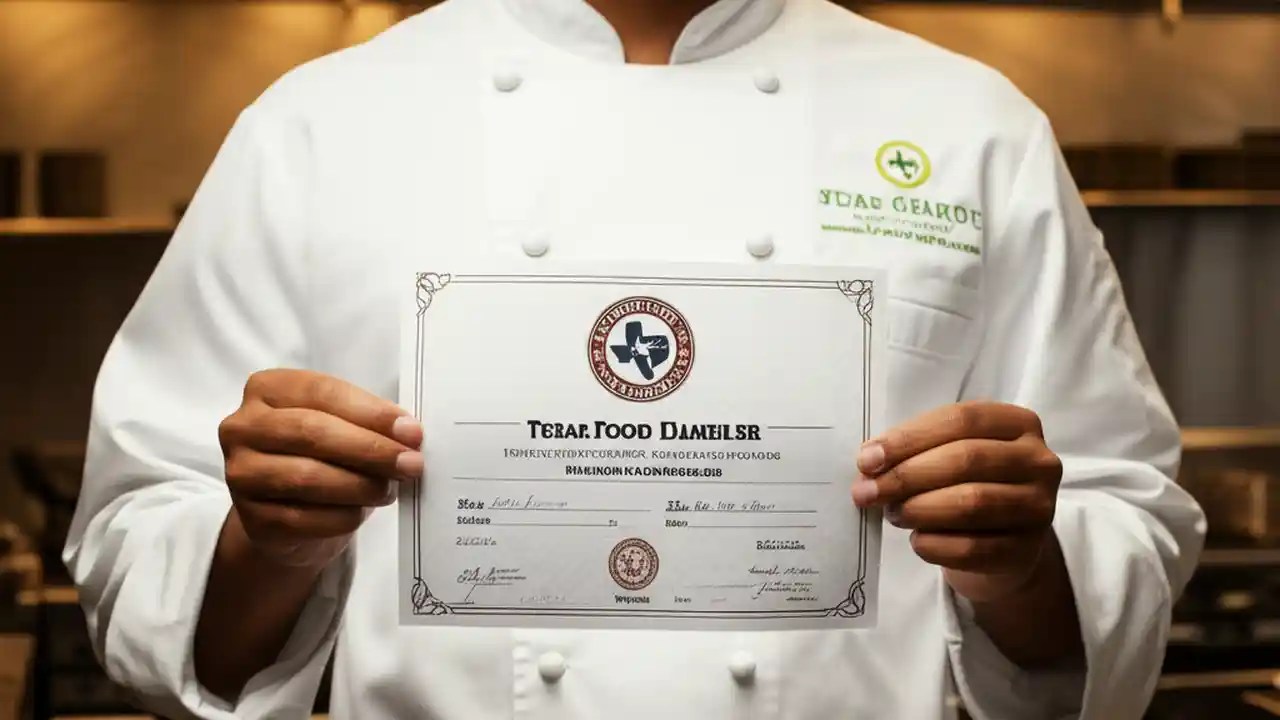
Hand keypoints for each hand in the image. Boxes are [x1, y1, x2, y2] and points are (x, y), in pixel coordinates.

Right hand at [218, 369, 422, 568]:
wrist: (288, 514)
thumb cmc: (322, 456)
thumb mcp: (341, 425)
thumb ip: (367, 421)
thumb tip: (408, 433)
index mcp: (266, 389)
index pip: (323, 392)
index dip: (371, 412)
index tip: (412, 432)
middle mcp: (242, 427)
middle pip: (312, 432)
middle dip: (370, 449)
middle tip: (411, 464)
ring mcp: (240, 473)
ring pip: (307, 477)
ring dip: (360, 485)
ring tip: (389, 490)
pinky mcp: (250, 517)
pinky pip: (304, 518)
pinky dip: (343, 516)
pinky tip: (362, 512)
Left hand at [852, 401, 1062, 602]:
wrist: (1002, 543)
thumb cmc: (967, 484)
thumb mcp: (948, 454)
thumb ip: (915, 450)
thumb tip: (869, 463)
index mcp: (1018, 423)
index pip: (961, 420)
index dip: (909, 438)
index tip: (867, 459)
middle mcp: (1039, 461)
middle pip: (965, 459)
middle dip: (906, 476)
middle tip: (867, 492)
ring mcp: (1039, 507)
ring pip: (971, 503)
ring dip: (918, 509)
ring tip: (893, 514)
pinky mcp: (1027, 551)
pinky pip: (972, 547)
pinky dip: (934, 544)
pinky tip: (917, 540)